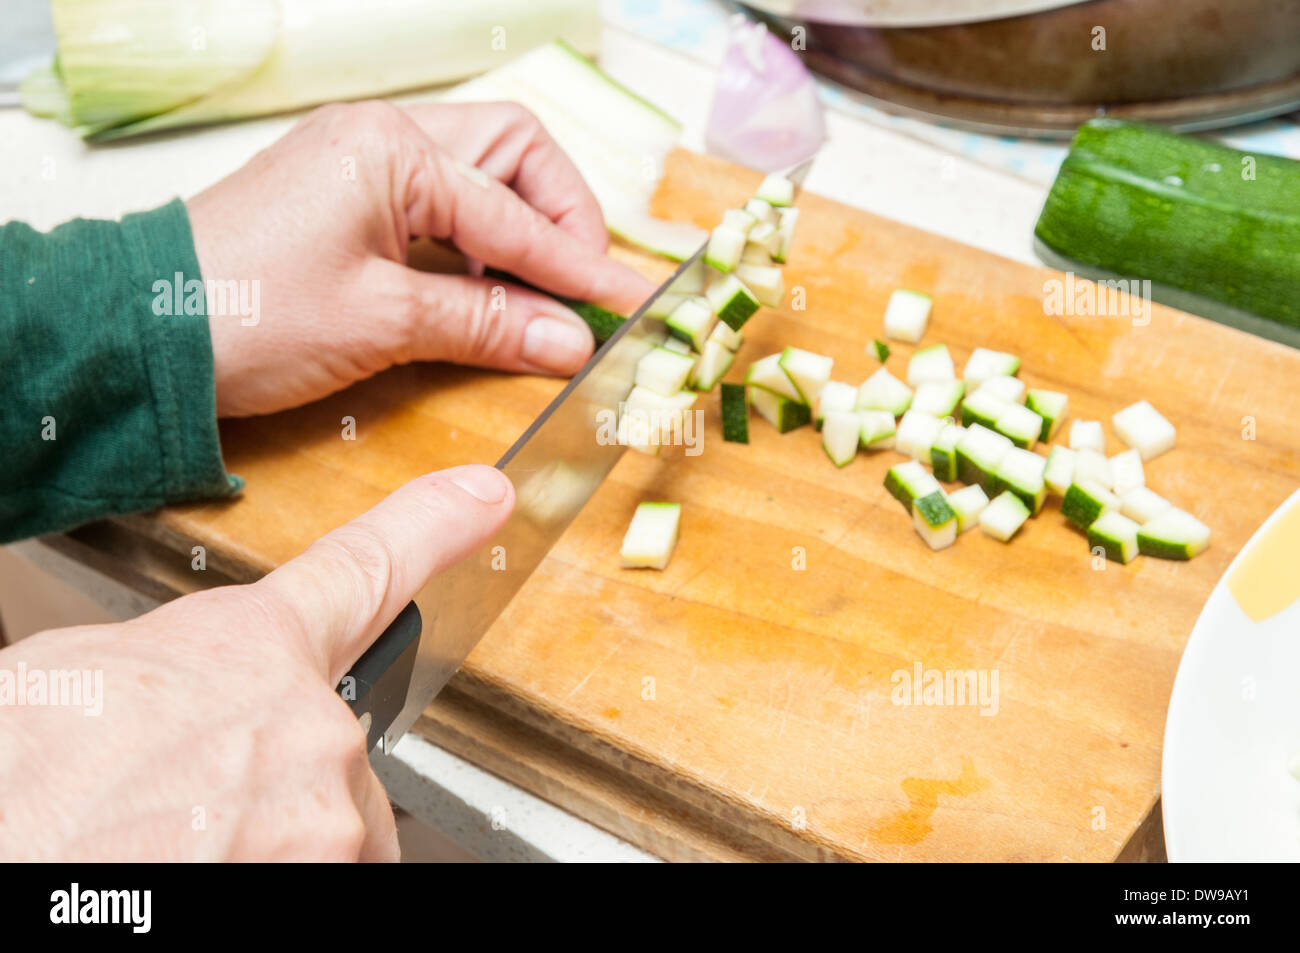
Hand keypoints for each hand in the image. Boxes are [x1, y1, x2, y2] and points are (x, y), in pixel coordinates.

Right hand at [0, 464, 512, 860]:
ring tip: (170, 841)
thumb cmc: (21, 780)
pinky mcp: (332, 874)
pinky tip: (194, 864)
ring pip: (327, 822)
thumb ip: (172, 668)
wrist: (7, 854)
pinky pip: (326, 870)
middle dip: (265, 768)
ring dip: (265, 835)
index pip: (364, 568)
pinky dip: (273, 869)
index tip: (485, 499)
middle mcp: (313, 725)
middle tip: (174, 799)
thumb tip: (183, 690)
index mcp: (249, 646)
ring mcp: (329, 812)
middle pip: (329, 741)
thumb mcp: (73, 678)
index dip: (432, 526)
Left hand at [187, 101, 655, 416]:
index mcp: (393, 150)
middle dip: (559, 216)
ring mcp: (361, 164)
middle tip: (579, 286)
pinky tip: (487, 291)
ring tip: (539, 295)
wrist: (144, 335)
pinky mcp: (346, 199)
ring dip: (520, 229)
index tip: (625, 306)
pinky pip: (438, 205)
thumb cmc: (249, 315)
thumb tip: (570, 342)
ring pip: (479, 174)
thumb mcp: (385, 322)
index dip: (576, 267)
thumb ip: (488, 325)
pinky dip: (475, 244)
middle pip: (512, 154)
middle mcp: (382, 138)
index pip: (515, 213)